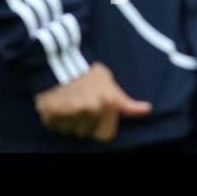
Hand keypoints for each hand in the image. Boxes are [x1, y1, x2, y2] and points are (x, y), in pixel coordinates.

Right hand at [33, 62, 151, 141]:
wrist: (56, 59)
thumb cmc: (85, 72)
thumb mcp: (108, 84)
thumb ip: (125, 103)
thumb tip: (147, 109)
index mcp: (106, 103)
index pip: (106, 136)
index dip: (100, 126)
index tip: (95, 111)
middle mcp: (89, 109)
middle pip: (85, 133)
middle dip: (82, 123)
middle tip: (77, 104)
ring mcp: (70, 111)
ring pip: (69, 130)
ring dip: (67, 121)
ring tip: (65, 101)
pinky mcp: (50, 112)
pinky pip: (53, 125)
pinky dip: (52, 117)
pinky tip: (55, 102)